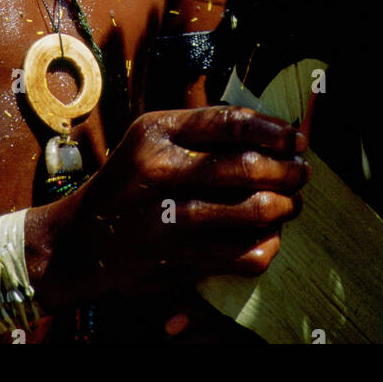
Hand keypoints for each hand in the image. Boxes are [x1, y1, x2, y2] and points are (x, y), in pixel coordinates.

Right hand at [31, 105, 308, 309]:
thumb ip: (201, 131)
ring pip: (252, 211)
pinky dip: (267, 246)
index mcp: (157, 133)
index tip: (296, 137)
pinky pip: (242, 254)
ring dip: (285, 207)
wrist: (81, 242)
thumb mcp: (151, 139)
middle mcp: (162, 171)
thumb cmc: (129, 181)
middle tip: (302, 172)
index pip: (229, 122)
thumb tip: (270, 130)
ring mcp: (170, 218)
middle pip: (246, 166)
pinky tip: (269, 238)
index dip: (272, 130)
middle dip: (287, 170)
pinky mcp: (178, 259)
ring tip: (292, 203)